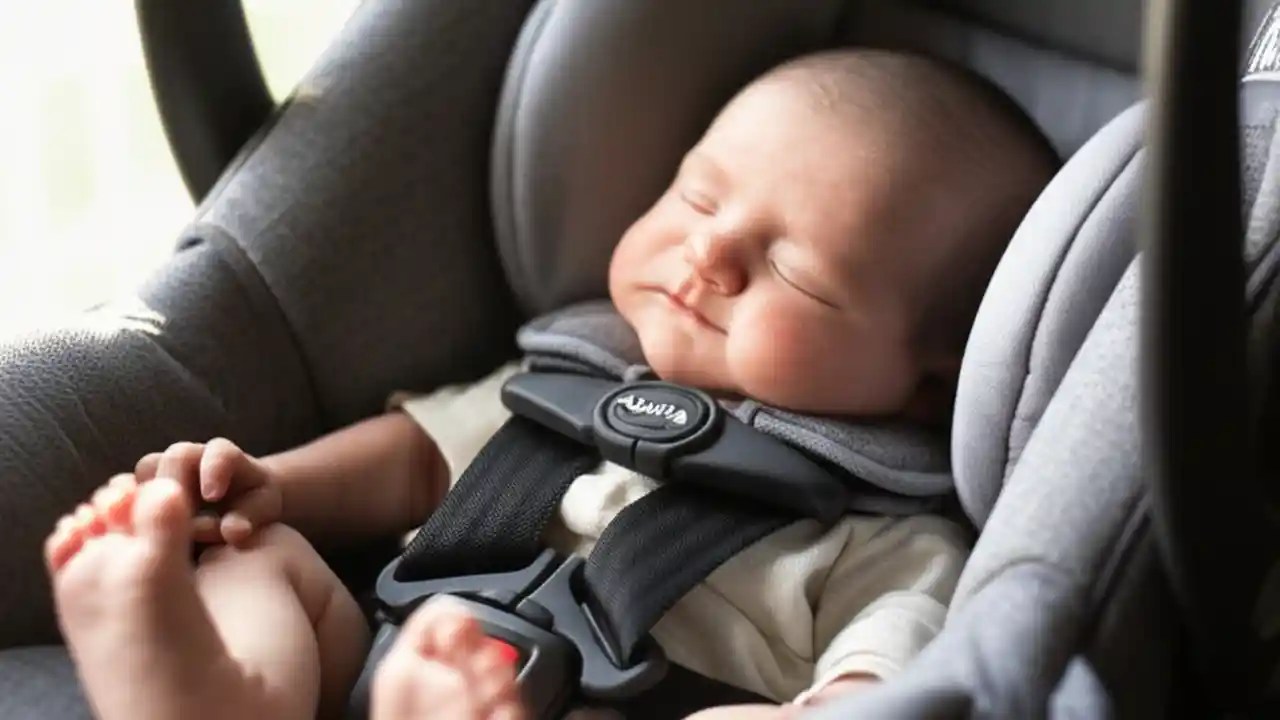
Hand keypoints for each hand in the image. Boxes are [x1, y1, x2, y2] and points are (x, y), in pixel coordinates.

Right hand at [135, 438, 281, 545]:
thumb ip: (250, 518)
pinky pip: (127, 490)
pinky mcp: (143, 486)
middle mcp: (191, 456)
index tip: (212, 495)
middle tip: (179, 516)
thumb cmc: (254, 504)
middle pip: (176, 456)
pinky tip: (132, 534)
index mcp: (224, 455)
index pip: (219, 451)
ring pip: (147, 471)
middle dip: (177, 483)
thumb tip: (232, 532)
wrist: (237, 501)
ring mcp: (164, 468)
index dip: (214, 468)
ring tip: (155, 527)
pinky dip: (128, 508)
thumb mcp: (262, 509)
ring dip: (150, 496)